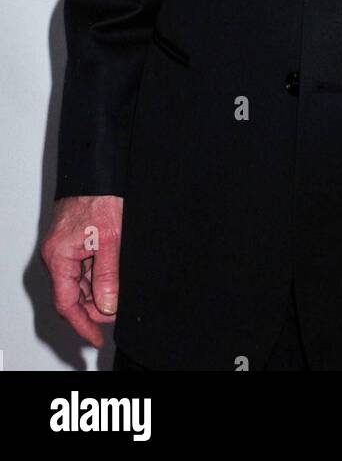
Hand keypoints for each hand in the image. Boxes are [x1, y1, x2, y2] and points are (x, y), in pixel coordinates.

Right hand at [40, 195, 122, 346]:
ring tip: (118, 297)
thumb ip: (108, 275)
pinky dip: (96, 278)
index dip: (83, 324)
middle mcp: (56, 255)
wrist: (97, 170)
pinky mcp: (72, 241)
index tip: (96, 338)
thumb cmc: (100, 196)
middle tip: (116, 313)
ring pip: (78, 283)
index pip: (66, 304)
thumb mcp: (111, 239)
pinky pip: (82, 269)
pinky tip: (112, 280)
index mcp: (59, 257)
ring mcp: (63, 248)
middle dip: (93, 309)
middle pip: (71, 296)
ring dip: (96, 293)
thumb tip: (107, 305)